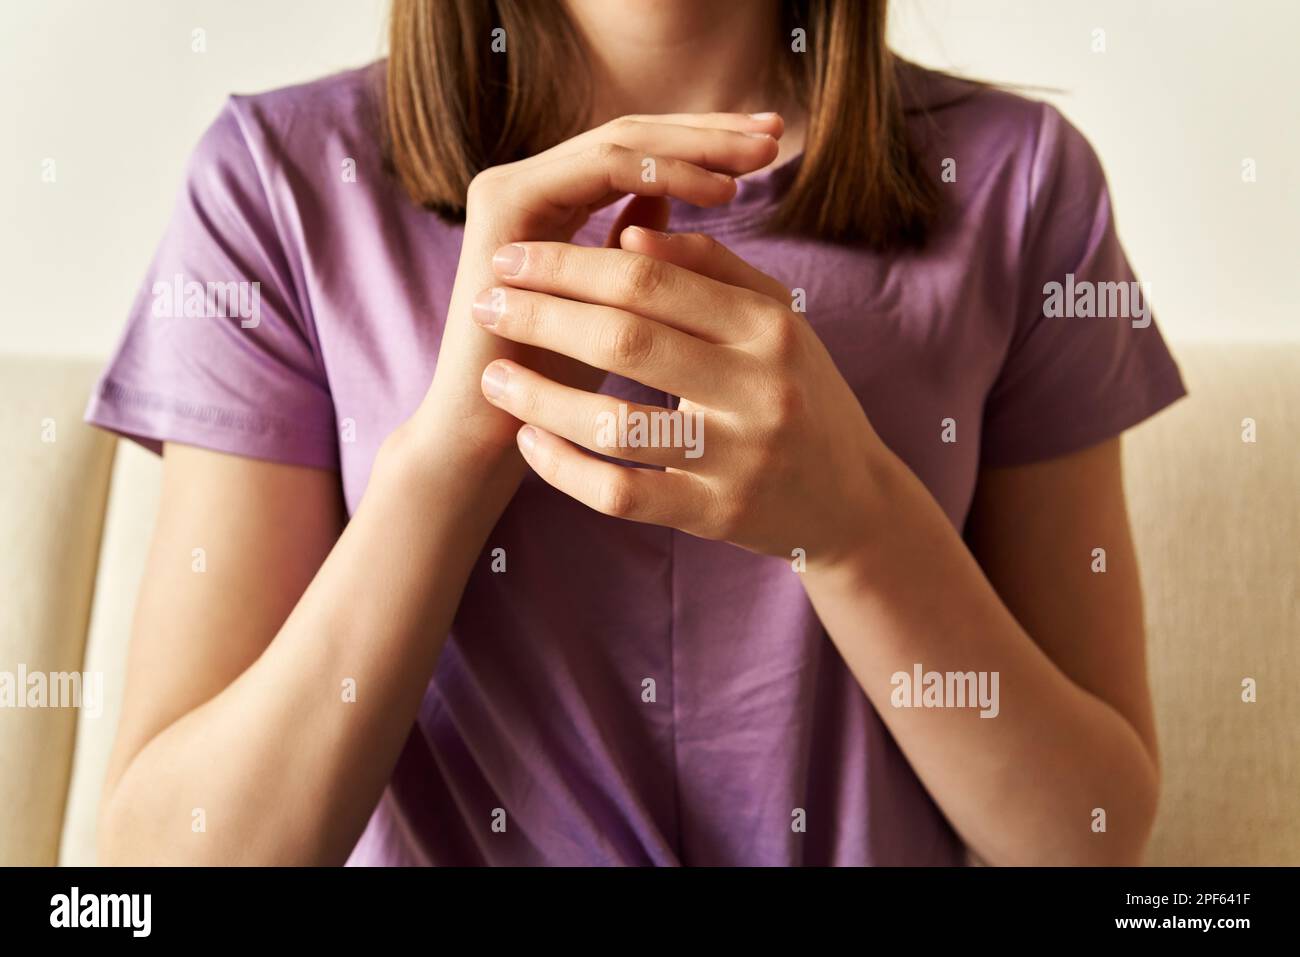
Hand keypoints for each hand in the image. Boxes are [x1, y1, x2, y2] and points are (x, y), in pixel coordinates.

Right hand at [408, 114, 783, 469]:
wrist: (486, 436)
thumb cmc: (563, 395)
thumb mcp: (629, 320)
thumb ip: (648, 265)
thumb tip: (683, 215)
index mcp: (557, 204)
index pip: (642, 154)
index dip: (705, 145)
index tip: (772, 146)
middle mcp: (530, 186)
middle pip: (633, 135)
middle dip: (710, 131)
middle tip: (776, 128)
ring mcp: (513, 189)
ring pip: (622, 141)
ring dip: (697, 144)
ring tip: (760, 153)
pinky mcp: (506, 203)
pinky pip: (601, 168)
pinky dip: (664, 171)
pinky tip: (719, 189)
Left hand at [470, 229, 898, 566]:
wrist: (851, 501)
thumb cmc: (799, 392)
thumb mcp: (776, 321)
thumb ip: (710, 269)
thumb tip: (629, 234)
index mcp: (770, 327)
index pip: (652, 279)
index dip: (569, 264)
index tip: (514, 257)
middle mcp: (760, 389)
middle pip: (627, 339)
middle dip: (541, 314)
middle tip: (485, 301)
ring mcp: (739, 459)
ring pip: (617, 424)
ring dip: (539, 396)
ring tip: (495, 375)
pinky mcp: (715, 515)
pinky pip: (621, 494)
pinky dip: (564, 468)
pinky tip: (530, 441)